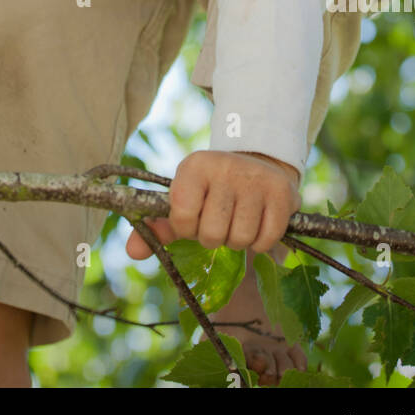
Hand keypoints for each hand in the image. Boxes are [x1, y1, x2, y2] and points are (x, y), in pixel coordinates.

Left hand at [125, 150, 300, 259]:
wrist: (258, 163)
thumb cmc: (213, 190)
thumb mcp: (184, 199)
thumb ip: (158, 227)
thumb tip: (133, 252)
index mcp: (195, 166)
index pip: (181, 217)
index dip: (187, 228)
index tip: (194, 218)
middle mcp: (224, 167)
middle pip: (211, 235)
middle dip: (213, 237)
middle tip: (219, 221)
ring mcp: (255, 179)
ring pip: (239, 240)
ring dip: (237, 240)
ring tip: (238, 220)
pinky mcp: (282, 193)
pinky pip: (266, 240)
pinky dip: (261, 242)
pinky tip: (258, 222)